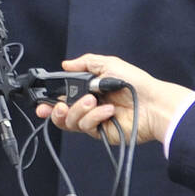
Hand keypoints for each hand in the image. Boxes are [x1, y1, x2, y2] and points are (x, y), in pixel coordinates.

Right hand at [35, 53, 193, 145]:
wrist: (153, 103)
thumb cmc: (136, 83)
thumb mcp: (108, 64)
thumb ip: (85, 63)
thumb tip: (65, 64)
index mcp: (89, 90)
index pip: (64, 97)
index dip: (50, 102)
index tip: (41, 104)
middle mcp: (89, 106)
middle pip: (62, 114)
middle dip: (56, 111)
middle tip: (62, 106)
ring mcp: (94, 120)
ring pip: (71, 122)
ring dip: (79, 110)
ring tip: (94, 101)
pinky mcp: (101, 133)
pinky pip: (86, 127)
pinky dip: (95, 117)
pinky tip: (108, 111)